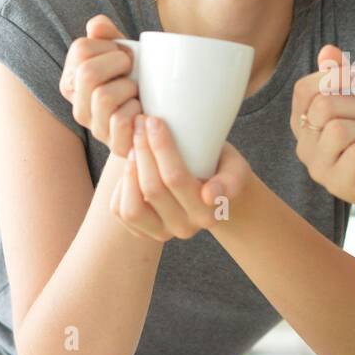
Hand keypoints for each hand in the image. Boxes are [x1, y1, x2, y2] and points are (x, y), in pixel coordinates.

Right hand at [61, 14, 139, 155]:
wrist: (156, 122)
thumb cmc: (137, 82)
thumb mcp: (122, 54)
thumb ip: (106, 35)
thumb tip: (97, 25)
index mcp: (72, 81)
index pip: (81, 48)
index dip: (109, 46)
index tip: (123, 54)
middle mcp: (78, 107)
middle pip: (88, 72)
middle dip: (118, 63)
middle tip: (132, 69)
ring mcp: (95, 129)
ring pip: (104, 96)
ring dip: (129, 87)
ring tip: (137, 91)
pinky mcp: (114, 146)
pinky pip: (120, 121)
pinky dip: (136, 110)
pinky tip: (141, 110)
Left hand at [110, 113, 253, 241]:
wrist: (210, 189)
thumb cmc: (220, 170)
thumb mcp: (234, 170)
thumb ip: (229, 182)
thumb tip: (209, 195)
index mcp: (207, 213)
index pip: (176, 178)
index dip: (161, 148)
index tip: (154, 121)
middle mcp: (185, 228)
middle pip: (152, 188)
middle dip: (142, 150)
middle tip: (141, 122)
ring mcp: (161, 233)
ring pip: (132, 208)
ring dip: (129, 171)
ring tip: (135, 146)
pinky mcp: (142, 233)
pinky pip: (119, 211)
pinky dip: (120, 186)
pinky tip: (131, 166)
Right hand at [291, 44, 354, 208]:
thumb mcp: (354, 103)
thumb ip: (339, 75)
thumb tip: (328, 51)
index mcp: (302, 121)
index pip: (304, 89)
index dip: (333, 77)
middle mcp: (303, 144)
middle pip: (323, 107)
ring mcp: (318, 167)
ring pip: (338, 130)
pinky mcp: (337, 184)